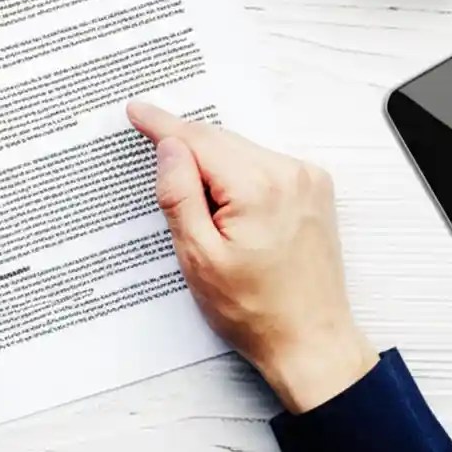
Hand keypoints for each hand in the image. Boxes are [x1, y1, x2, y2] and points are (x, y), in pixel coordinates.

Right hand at [128, 103, 377, 413]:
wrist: (311, 340)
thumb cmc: (255, 311)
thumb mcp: (199, 258)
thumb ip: (179, 196)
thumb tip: (169, 147)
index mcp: (257, 187)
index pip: (198, 139)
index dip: (162, 125)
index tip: (137, 111)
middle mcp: (289, 173)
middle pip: (221, 142)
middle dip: (187, 151)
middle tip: (160, 173)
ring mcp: (307, 179)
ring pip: (242, 152)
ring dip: (214, 167)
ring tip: (206, 218)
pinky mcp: (315, 190)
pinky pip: (264, 165)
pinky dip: (240, 176)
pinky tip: (231, 212)